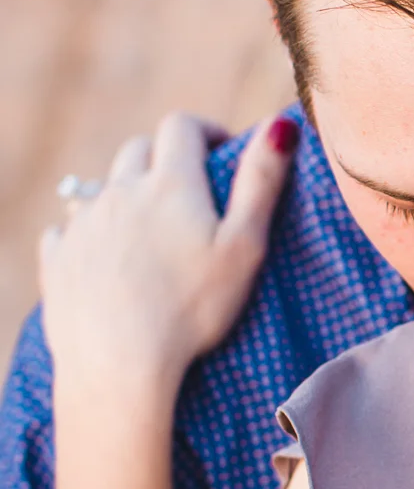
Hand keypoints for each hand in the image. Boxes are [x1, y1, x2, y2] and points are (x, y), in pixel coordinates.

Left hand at [41, 113, 296, 401]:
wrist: (118, 363)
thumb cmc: (192, 309)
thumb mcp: (244, 246)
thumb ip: (262, 182)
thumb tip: (280, 124)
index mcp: (170, 184)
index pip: (182, 126)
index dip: (205, 131)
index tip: (223, 153)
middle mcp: (119, 191)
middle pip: (139, 151)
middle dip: (165, 161)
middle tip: (189, 197)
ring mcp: (82, 224)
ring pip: (103, 189)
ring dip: (127, 198)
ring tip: (150, 236)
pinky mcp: (58, 259)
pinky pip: (68, 231)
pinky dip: (89, 234)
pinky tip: (105, 260)